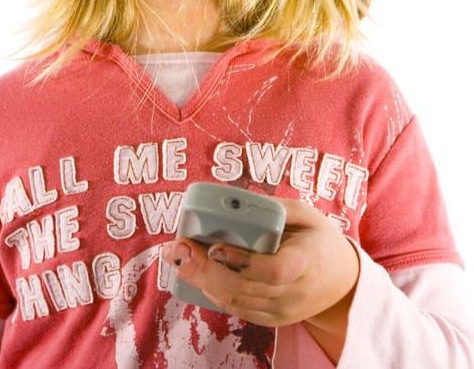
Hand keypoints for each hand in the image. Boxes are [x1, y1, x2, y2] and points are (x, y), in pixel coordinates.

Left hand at [163, 197, 359, 359]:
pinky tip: (196, 276)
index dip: (243, 262)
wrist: (341, 280)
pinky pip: (240, 310)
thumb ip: (277, 208)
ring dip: (203, 282)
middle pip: (246, 289)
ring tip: (179, 259)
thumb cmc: (318, 239)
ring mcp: (284, 310)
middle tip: (180, 250)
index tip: (216, 248)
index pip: (275, 270)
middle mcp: (296, 292)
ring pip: (238, 302)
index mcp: (307, 260)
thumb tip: (237, 202)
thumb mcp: (307, 214)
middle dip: (207, 271)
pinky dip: (215, 294)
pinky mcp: (274, 319)